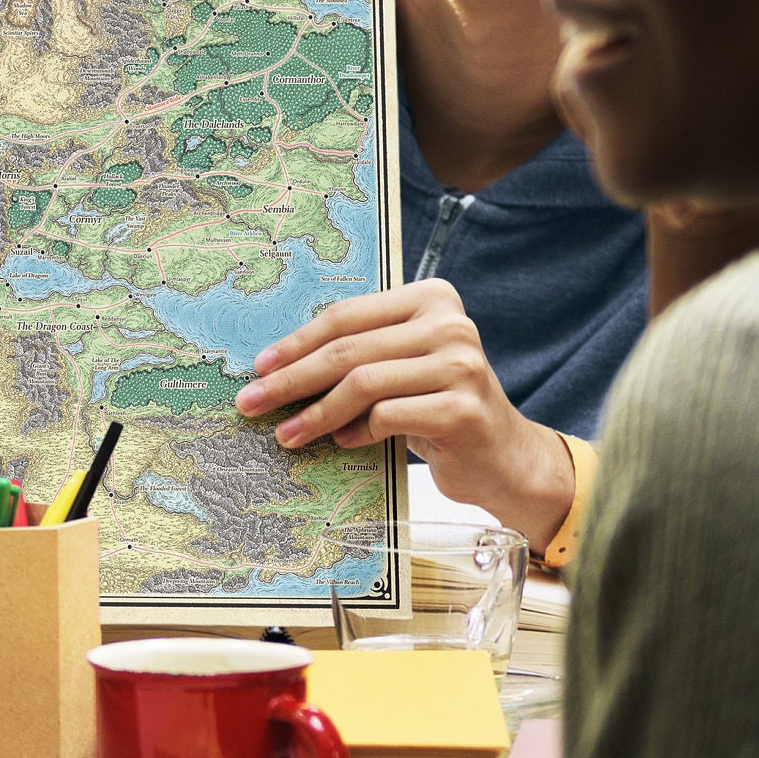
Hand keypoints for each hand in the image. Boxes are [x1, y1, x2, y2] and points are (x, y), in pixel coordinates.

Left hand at [236, 280, 576, 546]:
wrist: (506, 459)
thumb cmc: (438, 408)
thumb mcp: (401, 367)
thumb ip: (358, 353)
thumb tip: (274, 366)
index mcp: (431, 298)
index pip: (346, 315)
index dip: (296, 342)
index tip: (258, 366)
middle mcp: (451, 325)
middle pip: (349, 350)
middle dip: (292, 379)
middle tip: (252, 401)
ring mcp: (460, 366)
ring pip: (362, 384)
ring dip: (315, 414)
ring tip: (286, 435)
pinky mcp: (462, 410)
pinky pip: (386, 416)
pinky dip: (354, 431)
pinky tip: (341, 442)